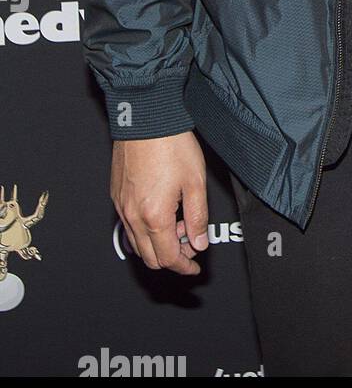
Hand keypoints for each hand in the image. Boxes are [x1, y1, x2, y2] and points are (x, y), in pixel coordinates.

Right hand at [110, 132, 208, 274]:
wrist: (146, 119)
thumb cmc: (172, 145)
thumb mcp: (195, 182)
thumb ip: (198, 217)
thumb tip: (199, 243)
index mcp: (153, 217)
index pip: (167, 257)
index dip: (184, 266)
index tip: (194, 267)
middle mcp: (132, 216)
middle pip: (149, 256)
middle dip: (172, 257)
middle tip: (191, 245)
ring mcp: (121, 206)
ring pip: (137, 242)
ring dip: (158, 244)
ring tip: (180, 225)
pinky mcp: (116, 195)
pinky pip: (129, 225)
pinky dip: (146, 230)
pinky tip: (162, 214)